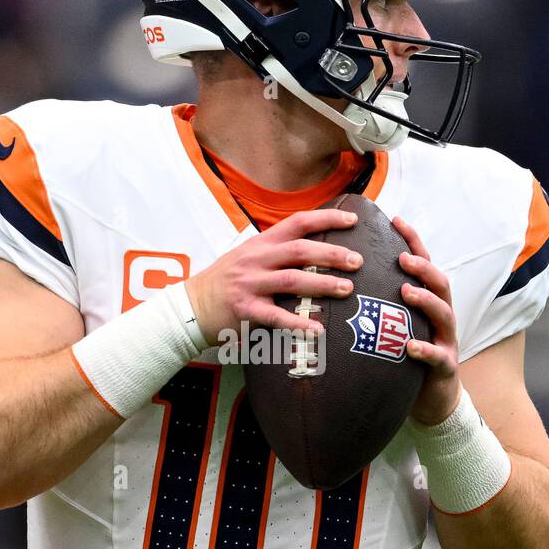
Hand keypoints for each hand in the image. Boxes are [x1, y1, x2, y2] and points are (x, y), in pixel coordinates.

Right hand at [185, 209, 362, 344]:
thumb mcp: (247, 257)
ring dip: (323, 284)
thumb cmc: (225, 282)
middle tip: (357, 262)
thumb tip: (316, 250)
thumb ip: (276, 251)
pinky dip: (298, 323)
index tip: (352, 220)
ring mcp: (250, 284)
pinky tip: (318, 329)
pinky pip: (276, 316)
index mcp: (260, 243)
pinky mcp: (245, 310)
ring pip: (292, 280)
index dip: (326, 219)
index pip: (297, 223)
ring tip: (347, 289)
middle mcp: (256, 259)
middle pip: (300, 251)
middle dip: (332, 254)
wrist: (190, 306)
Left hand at [393, 215, 461, 426]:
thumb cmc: (405, 357)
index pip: (423, 264)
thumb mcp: (393, 325)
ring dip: (425, 300)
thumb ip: (378, 301)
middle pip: (440, 283)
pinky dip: (425, 349)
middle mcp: (441, 316)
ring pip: (443, 314)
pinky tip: (409, 347)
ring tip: (406, 292)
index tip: (396, 219)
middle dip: (422, 268)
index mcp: (427, 302)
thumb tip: (341, 274)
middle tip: (401, 259)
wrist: (431, 400)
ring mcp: (446, 340)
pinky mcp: (445, 366)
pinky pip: (438, 356)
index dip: (413, 241)